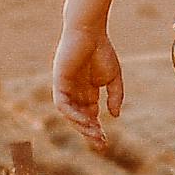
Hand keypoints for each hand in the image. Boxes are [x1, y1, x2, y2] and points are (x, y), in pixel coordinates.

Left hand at [50, 27, 128, 153]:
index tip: (105, 141)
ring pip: (70, 114)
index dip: (96, 129)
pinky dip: (73, 114)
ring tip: (94, 133)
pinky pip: (62, 104)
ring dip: (81, 125)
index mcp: (87, 91)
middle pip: (80, 118)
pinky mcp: (59, 82)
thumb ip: (115, 96)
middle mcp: (75, 92)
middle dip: (89, 131)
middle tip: (100, 142)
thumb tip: (115, 116)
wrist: (89, 32)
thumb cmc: (102, 50)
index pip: (90, 116)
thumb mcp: (113, 78)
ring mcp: (66, 88)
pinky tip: (85, 120)